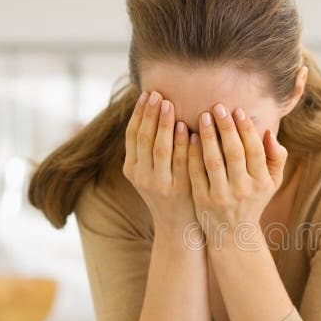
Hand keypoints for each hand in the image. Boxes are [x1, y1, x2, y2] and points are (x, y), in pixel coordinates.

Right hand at [122, 90, 195, 232]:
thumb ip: (149, 148)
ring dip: (164, 125)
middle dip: (151, 114)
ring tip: (170, 105)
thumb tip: (153, 111)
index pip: (132, 135)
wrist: (179, 225)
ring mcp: (160, 184)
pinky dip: (183, 144)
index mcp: (132, 168)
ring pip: (160, 149)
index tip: (147, 94)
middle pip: (144, 139)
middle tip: (158, 94)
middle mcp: (142, 176)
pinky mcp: (179, 190)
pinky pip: (181, 162)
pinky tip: (188, 129)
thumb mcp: (151, 172)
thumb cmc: (168, 192)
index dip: (139, 114)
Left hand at [187, 103, 287, 239]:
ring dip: (207, 137)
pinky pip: (196, 172)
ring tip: (203, 117)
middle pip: (234, 153)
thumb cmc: (254, 200)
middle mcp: (243, 190)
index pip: (254, 150)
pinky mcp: (202, 201)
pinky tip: (189, 137)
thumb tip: (269, 133)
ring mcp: (221, 196)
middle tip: (217, 107)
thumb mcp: (272, 182)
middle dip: (225, 128)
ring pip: (213, 161)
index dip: (246, 129)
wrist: (234, 234)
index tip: (237, 110)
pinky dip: (192, 153)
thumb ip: (276, 158)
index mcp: (261, 182)